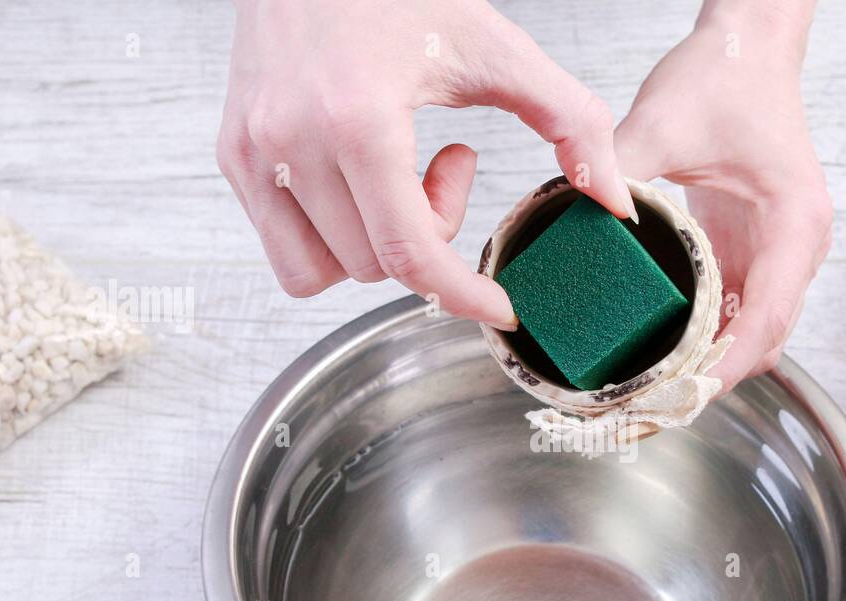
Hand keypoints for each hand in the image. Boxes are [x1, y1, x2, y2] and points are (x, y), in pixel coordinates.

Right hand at [217, 0, 636, 326]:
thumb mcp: (498, 49)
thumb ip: (571, 122)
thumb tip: (613, 200)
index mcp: (358, 121)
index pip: (411, 255)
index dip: (464, 295)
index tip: (500, 306)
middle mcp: (292, 144)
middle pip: (378, 267)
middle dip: (429, 239)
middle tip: (449, 169)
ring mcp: (253, 154)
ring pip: (328, 272)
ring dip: (377, 246)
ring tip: (399, 177)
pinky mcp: (232, 157)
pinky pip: (289, 254)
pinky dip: (334, 241)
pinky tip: (360, 184)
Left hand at [614, 1, 831, 390]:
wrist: (748, 48)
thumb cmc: (726, 76)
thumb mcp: (663, 121)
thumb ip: (622, 171)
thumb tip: (578, 218)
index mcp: (794, 222)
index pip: (768, 317)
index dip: (728, 365)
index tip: (685, 394)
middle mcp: (798, 245)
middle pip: (766, 338)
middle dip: (714, 376)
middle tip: (653, 405)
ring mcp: (781, 251)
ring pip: (754, 332)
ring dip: (710, 363)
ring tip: (653, 389)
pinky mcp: (757, 248)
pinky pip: (737, 309)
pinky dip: (707, 336)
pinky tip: (664, 350)